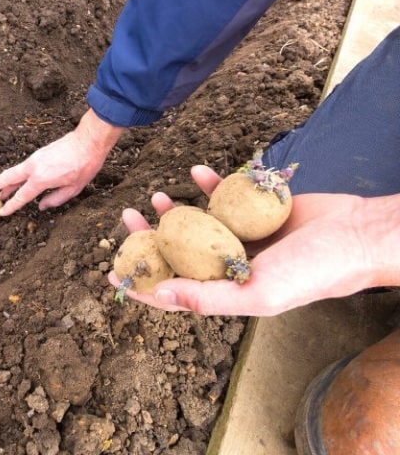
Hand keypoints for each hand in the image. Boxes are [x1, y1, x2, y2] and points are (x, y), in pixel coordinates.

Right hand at [0, 109, 123, 215]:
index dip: (11, 206)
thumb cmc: (84, 166)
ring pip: (13, 172)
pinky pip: (22, 167)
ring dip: (4, 181)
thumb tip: (41, 206)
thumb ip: (55, 200)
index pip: (22, 196)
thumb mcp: (73, 189)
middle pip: (8, 178)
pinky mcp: (38, 154)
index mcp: (41, 179)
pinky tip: (15, 181)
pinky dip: (14, 175)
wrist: (88, 142)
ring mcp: (34, 159)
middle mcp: (33, 167)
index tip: (2, 212)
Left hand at [109, 165, 399, 315]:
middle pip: (179, 253)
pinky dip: (210, 185)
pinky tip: (198, 172)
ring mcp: (242, 237)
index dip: (143, 284)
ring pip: (196, 224)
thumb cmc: (312, 271)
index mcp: (227, 291)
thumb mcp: (258, 292)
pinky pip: (225, 197)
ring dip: (174, 212)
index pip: (175, 291)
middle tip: (128, 219)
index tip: (112, 273)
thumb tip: (157, 296)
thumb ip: (207, 296)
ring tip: (155, 198)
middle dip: (150, 238)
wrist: (357, 234)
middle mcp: (230, 265)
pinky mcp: (256, 211)